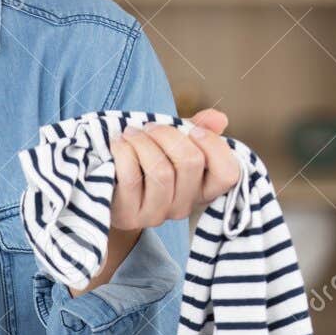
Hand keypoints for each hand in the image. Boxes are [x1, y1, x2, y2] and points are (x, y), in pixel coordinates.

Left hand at [108, 108, 238, 230]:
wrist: (108, 188)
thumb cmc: (145, 161)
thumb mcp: (172, 144)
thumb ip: (198, 129)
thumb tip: (219, 118)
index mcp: (202, 189)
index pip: (228, 174)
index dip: (214, 146)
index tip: (193, 129)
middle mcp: (184, 206)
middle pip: (191, 163)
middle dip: (168, 134)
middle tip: (150, 126)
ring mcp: (157, 214)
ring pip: (161, 171)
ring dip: (143, 142)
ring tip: (130, 133)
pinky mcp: (130, 216)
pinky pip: (132, 178)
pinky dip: (124, 152)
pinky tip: (118, 144)